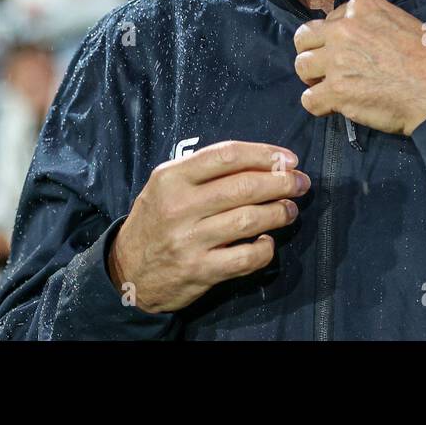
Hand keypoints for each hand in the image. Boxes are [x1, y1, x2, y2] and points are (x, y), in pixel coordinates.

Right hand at [107, 140, 310, 313]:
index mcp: (172, 178)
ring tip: (289, 209)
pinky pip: (246, 257)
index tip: (288, 158)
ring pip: (250, 219)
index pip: (227, 155)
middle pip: (244, 186)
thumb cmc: (156, 220)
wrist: (127, 270)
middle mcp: (180, 207)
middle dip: (282, 182)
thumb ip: (204, 171)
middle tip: (299, 183)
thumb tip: (262, 162)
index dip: (264, 154)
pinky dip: (265, 248)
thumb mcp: (166, 185)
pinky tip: (268, 241)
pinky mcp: (200, 270)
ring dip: (280, 212)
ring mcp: (189, 240)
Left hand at [293, 0, 425, 136]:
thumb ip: (372, 24)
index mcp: (362, 6)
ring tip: (333, 89)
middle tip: (328, 69)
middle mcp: (344, 28)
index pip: (330, 19)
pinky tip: (335, 108)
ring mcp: (337, 59)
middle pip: (304, 37)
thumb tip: (357, 36)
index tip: (350, 53)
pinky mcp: (337, 91)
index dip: (336, 39)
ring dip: (314, 80)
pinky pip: (308, 99)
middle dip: (312, 53)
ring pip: (301, 66)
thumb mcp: (402, 22)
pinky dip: (319, 106)